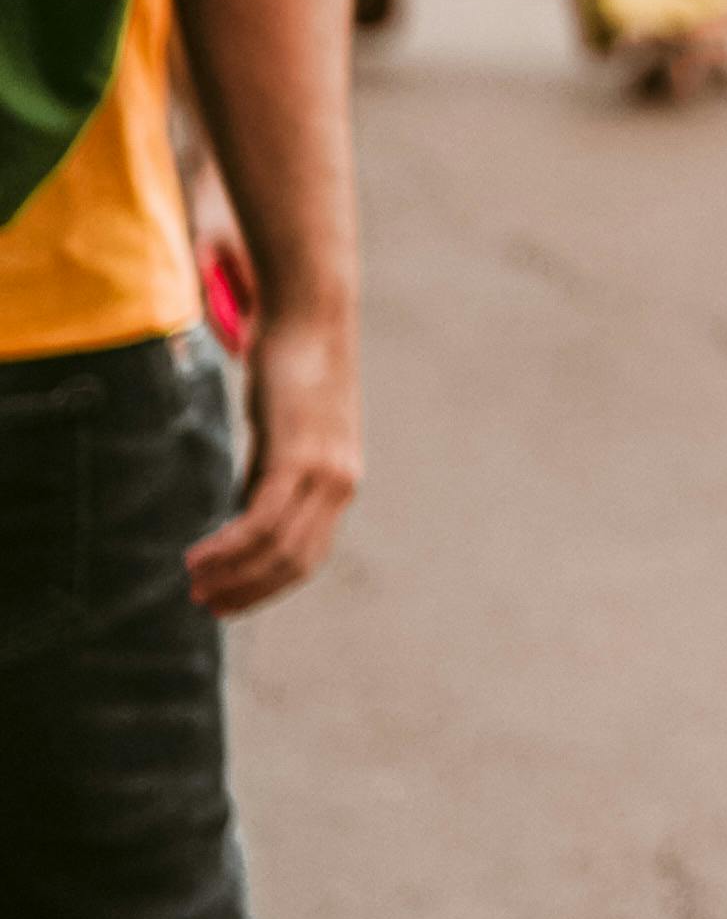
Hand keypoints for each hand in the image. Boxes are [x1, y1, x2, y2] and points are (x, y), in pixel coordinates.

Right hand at [186, 311, 363, 616]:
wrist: (310, 315)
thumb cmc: (291, 367)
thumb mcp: (284, 432)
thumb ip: (270, 474)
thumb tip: (241, 511)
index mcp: (340, 483)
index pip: (307, 557)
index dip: (267, 586)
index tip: (228, 600)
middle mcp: (340, 484)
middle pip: (295, 563)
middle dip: (248, 591)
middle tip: (206, 603)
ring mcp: (323, 471)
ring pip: (276, 548)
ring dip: (232, 574)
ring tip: (194, 584)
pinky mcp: (297, 455)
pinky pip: (260, 520)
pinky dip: (229, 547)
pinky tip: (198, 557)